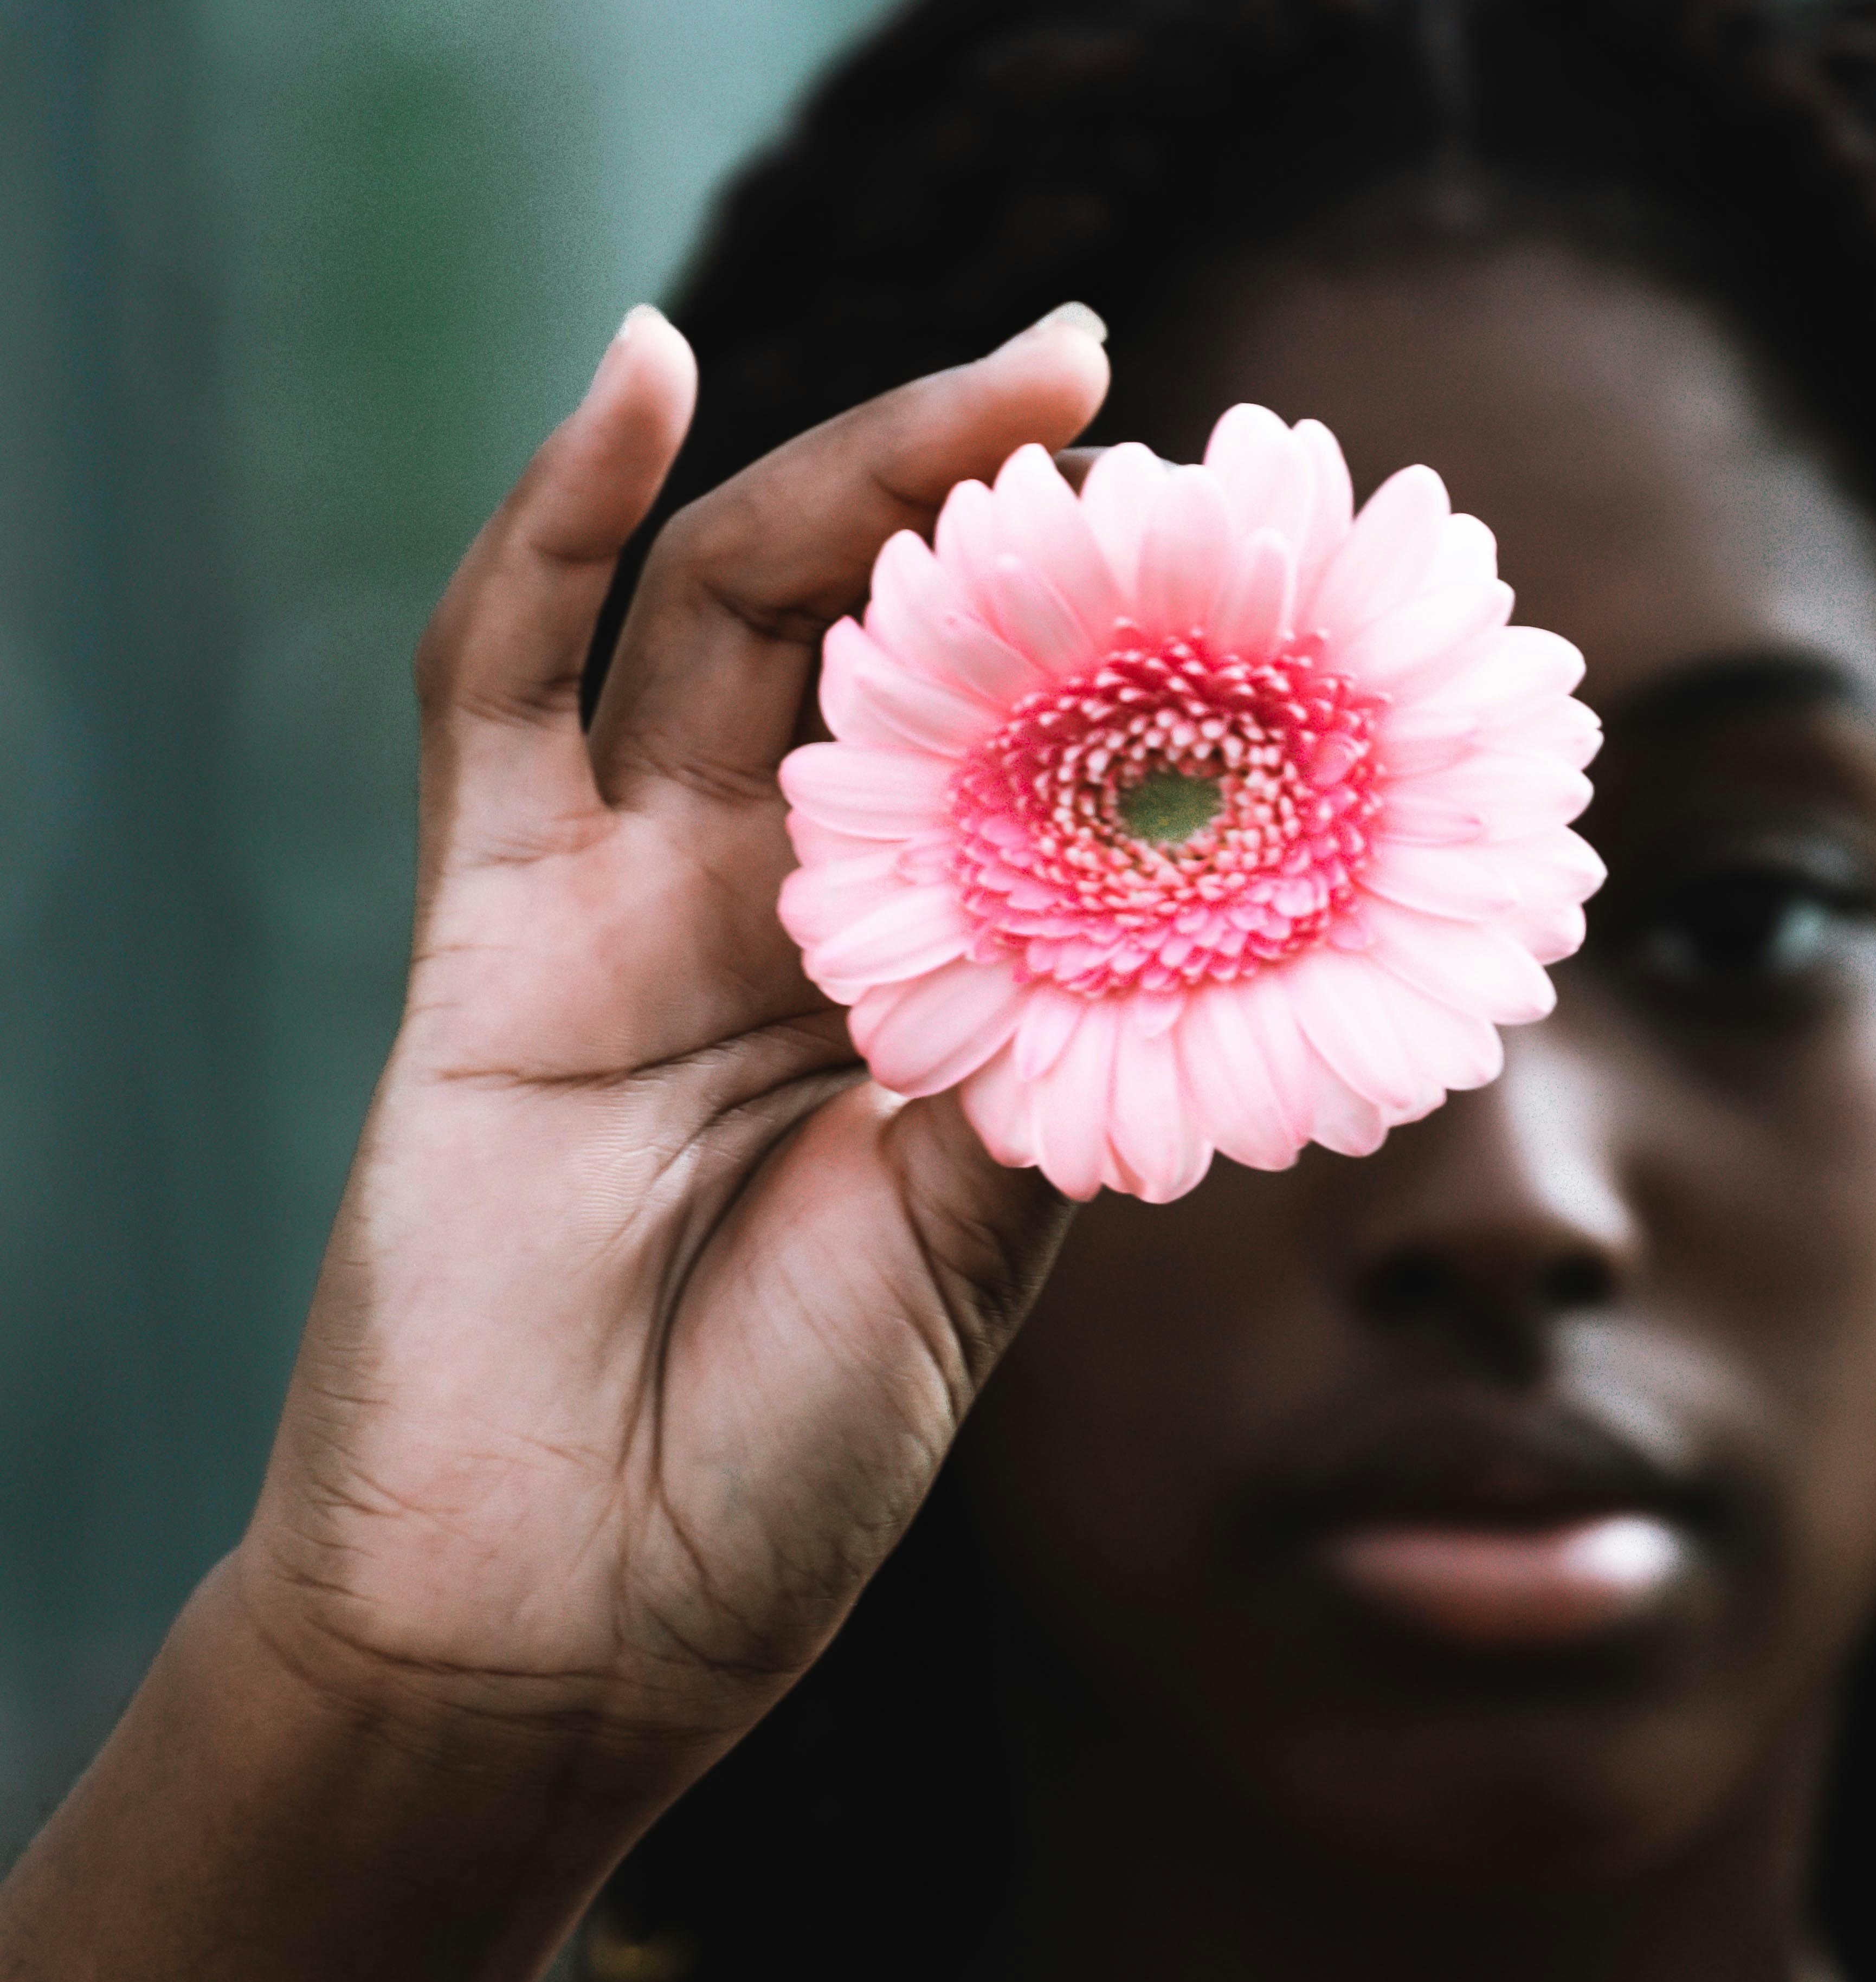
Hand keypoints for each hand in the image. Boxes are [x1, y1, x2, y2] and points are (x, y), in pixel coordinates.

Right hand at [235, 305, 1109, 1783]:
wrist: (566, 1615)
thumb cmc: (783, 1459)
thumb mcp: (980, 1241)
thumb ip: (1059, 1048)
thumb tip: (1212, 869)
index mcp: (933, 999)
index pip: (1040, 765)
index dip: (1143, 660)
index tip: (1278, 573)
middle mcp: (791, 920)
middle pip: (899, 654)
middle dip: (1024, 526)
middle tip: (1159, 426)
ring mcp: (633, 901)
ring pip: (740, 614)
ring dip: (867, 473)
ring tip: (1023, 379)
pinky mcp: (490, 916)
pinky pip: (502, 677)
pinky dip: (556, 515)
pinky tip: (643, 366)